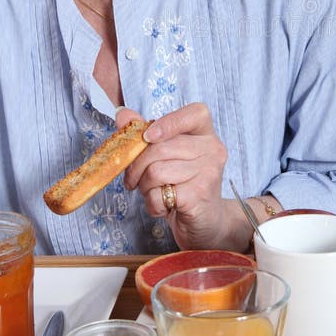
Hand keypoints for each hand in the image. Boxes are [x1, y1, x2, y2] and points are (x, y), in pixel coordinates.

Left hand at [119, 104, 250, 250]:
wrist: (206, 222)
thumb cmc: (184, 185)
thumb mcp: (168, 156)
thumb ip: (147, 133)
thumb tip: (122, 114)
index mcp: (206, 134)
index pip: (194, 114)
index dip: (168, 122)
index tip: (147, 136)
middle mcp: (212, 150)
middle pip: (160, 148)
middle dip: (137, 166)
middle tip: (134, 179)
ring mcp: (208, 173)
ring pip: (155, 172)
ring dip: (144, 187)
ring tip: (153, 192)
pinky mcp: (199, 196)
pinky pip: (158, 195)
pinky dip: (152, 204)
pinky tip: (162, 206)